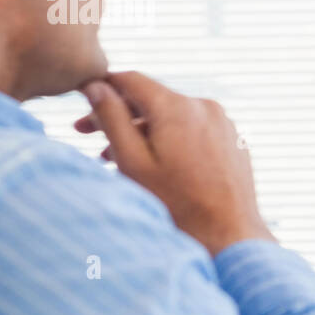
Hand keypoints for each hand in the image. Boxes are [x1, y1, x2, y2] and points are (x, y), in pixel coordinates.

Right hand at [76, 72, 274, 255]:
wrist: (230, 235)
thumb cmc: (177, 205)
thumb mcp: (133, 161)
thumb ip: (112, 118)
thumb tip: (95, 86)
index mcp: (177, 106)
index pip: (130, 79)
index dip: (102, 86)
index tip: (81, 100)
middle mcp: (204, 106)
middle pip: (151, 99)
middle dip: (119, 115)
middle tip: (85, 133)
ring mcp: (223, 122)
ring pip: (172, 116)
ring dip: (142, 131)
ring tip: (113, 157)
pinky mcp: (232, 139)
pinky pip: (193, 130)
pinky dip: (169, 139)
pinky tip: (152, 163)